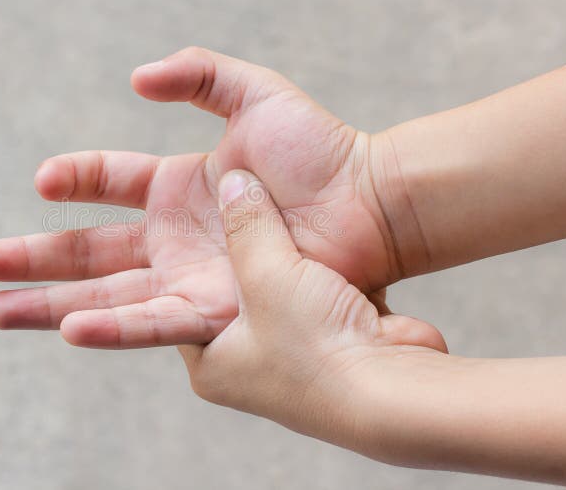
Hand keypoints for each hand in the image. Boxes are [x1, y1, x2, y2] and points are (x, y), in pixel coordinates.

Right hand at [0, 47, 425, 346]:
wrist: (368, 201)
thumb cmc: (319, 149)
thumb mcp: (253, 93)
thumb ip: (198, 73)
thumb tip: (136, 78)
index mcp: (177, 187)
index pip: (108, 182)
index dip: (74, 178)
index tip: (44, 180)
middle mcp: (175, 237)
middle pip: (88, 250)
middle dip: (31, 259)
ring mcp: (190, 275)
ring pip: (106, 295)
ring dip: (49, 304)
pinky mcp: (214, 308)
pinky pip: (155, 319)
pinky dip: (113, 325)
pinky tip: (69, 327)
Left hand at [177, 169, 445, 456]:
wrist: (396, 384)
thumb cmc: (316, 350)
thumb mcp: (265, 277)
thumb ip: (246, 226)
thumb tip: (235, 182)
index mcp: (212, 359)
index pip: (173, 302)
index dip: (170, 260)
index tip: (169, 220)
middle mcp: (244, 354)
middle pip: (220, 284)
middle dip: (219, 246)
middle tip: (205, 202)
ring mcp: (287, 342)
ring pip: (266, 275)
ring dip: (267, 242)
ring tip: (253, 199)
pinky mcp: (327, 325)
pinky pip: (304, 276)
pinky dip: (304, 251)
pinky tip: (303, 218)